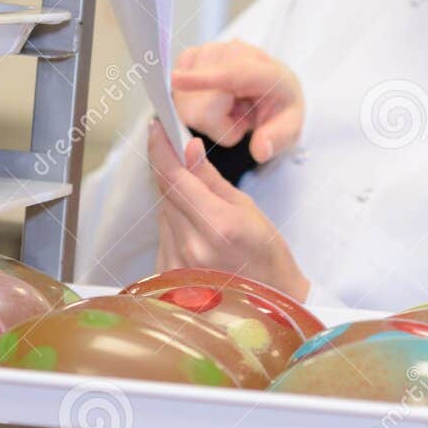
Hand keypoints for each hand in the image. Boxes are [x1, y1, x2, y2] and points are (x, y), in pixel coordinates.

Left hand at [147, 119, 308, 298]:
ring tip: (202, 206)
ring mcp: (178, 264)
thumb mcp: (247, 208)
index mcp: (217, 225)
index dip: (161, 149)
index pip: (174, 178)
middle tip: (181, 157)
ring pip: (162, 214)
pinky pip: (163, 236)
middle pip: (166, 194)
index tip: (157, 128)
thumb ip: (210, 178)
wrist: (270, 299)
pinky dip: (174, 224)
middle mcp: (193, 247)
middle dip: (172, 171)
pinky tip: (196, 230)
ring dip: (175, 200)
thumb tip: (188, 149)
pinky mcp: (168, 275)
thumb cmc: (267, 255)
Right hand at [170, 40, 303, 162]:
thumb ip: (276, 139)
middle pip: (202, 105)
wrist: (272, 87)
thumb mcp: (289, 128)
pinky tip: (214, 99)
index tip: (176, 79)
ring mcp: (210, 51)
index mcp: (268, 71)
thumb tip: (261, 150)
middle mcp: (236, 52)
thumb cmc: (278, 106)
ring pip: (186, 102)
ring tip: (230, 106)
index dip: (203, 78)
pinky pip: (177, 93)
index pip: (233, 74)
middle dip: (217, 124)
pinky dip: (193, 105)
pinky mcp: (190, 56)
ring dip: (206, 115)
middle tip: (241, 115)